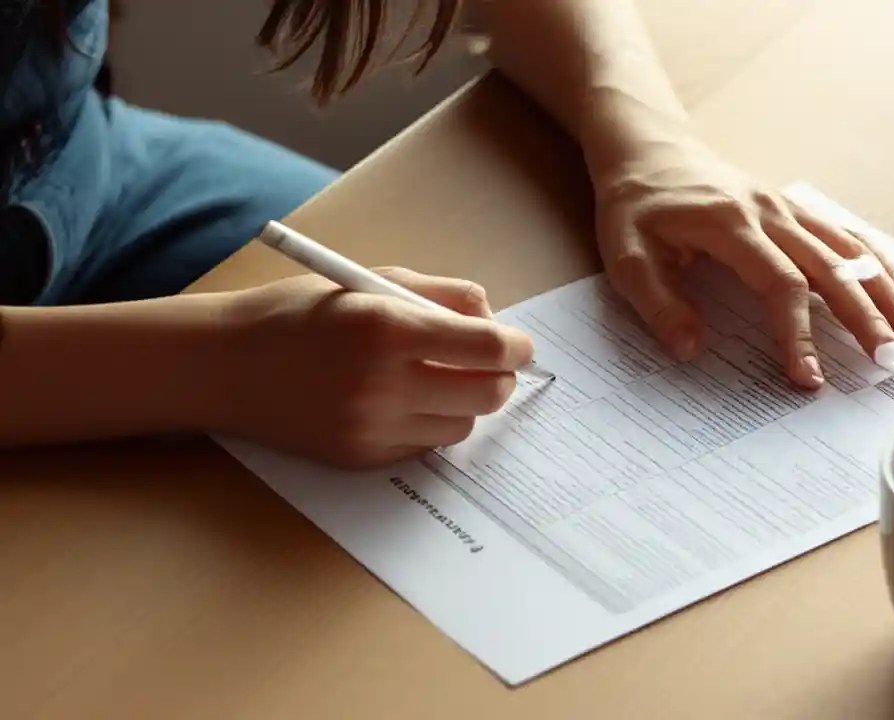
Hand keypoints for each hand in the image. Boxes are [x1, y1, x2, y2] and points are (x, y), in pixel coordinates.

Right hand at [213, 268, 532, 468]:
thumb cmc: (299, 314)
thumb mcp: (368, 282)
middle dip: (500, 377)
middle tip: (490, 363)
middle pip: (487, 393)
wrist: (224, 365)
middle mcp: (382, 382)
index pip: (487, 346)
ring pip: (463, 424)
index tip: (520, 344)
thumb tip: (494, 315)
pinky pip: (426, 445)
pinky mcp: (362, 456)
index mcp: (387, 327)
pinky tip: (404, 399)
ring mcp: (372, 426)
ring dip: (466, 401)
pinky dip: (431, 422)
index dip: (517, 346)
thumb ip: (438, 294)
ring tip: (438, 377)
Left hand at [592, 134, 893, 388]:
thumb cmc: (635, 205)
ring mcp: (784, 207)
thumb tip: (691, 349)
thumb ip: (657, 303)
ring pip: (845, 249)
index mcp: (730, 226)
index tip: (809, 376)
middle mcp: (769, 213)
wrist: (646, 148)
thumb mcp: (625, 255)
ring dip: (882, 289)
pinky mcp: (789, 206)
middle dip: (864, 317)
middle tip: (890, 360)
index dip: (799, 332)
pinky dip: (874, 258)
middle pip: (829, 268)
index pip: (779, 285)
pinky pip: (841, 231)